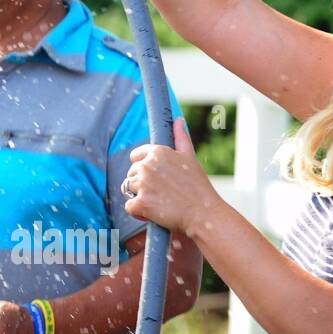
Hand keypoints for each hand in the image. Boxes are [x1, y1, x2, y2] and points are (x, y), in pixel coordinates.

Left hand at [123, 118, 220, 236]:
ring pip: (128, 189)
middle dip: (142, 183)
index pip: (135, 157)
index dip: (144, 167)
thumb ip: (181, 137)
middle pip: (132, 173)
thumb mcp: (190, 158)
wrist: (204, 214)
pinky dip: (138, 212)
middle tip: (163, 192)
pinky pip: (129, 206)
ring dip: (140, 196)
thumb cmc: (198, 187)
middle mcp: (148, 165)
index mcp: (158, 152)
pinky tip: (153, 212)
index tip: (157, 177)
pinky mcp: (141, 202)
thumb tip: (178, 119)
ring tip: (159, 201)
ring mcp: (143, 184)